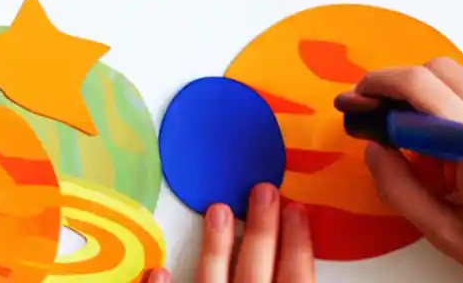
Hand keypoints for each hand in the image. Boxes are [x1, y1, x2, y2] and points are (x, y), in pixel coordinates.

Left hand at [147, 183, 313, 282]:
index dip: (299, 241)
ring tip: (216, 209)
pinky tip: (160, 270)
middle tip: (263, 190)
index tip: (297, 209)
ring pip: (212, 280)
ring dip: (215, 245)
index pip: (297, 275)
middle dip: (261, 227)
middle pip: (257, 268)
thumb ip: (300, 282)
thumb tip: (302, 269)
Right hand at [336, 60, 462, 282]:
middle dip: (404, 85)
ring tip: (428, 152)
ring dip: (437, 98)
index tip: (358, 98)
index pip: (422, 87)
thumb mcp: (448, 234)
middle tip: (380, 115)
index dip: (380, 84)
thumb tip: (375, 149)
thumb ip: (401, 188)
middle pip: (443, 71)